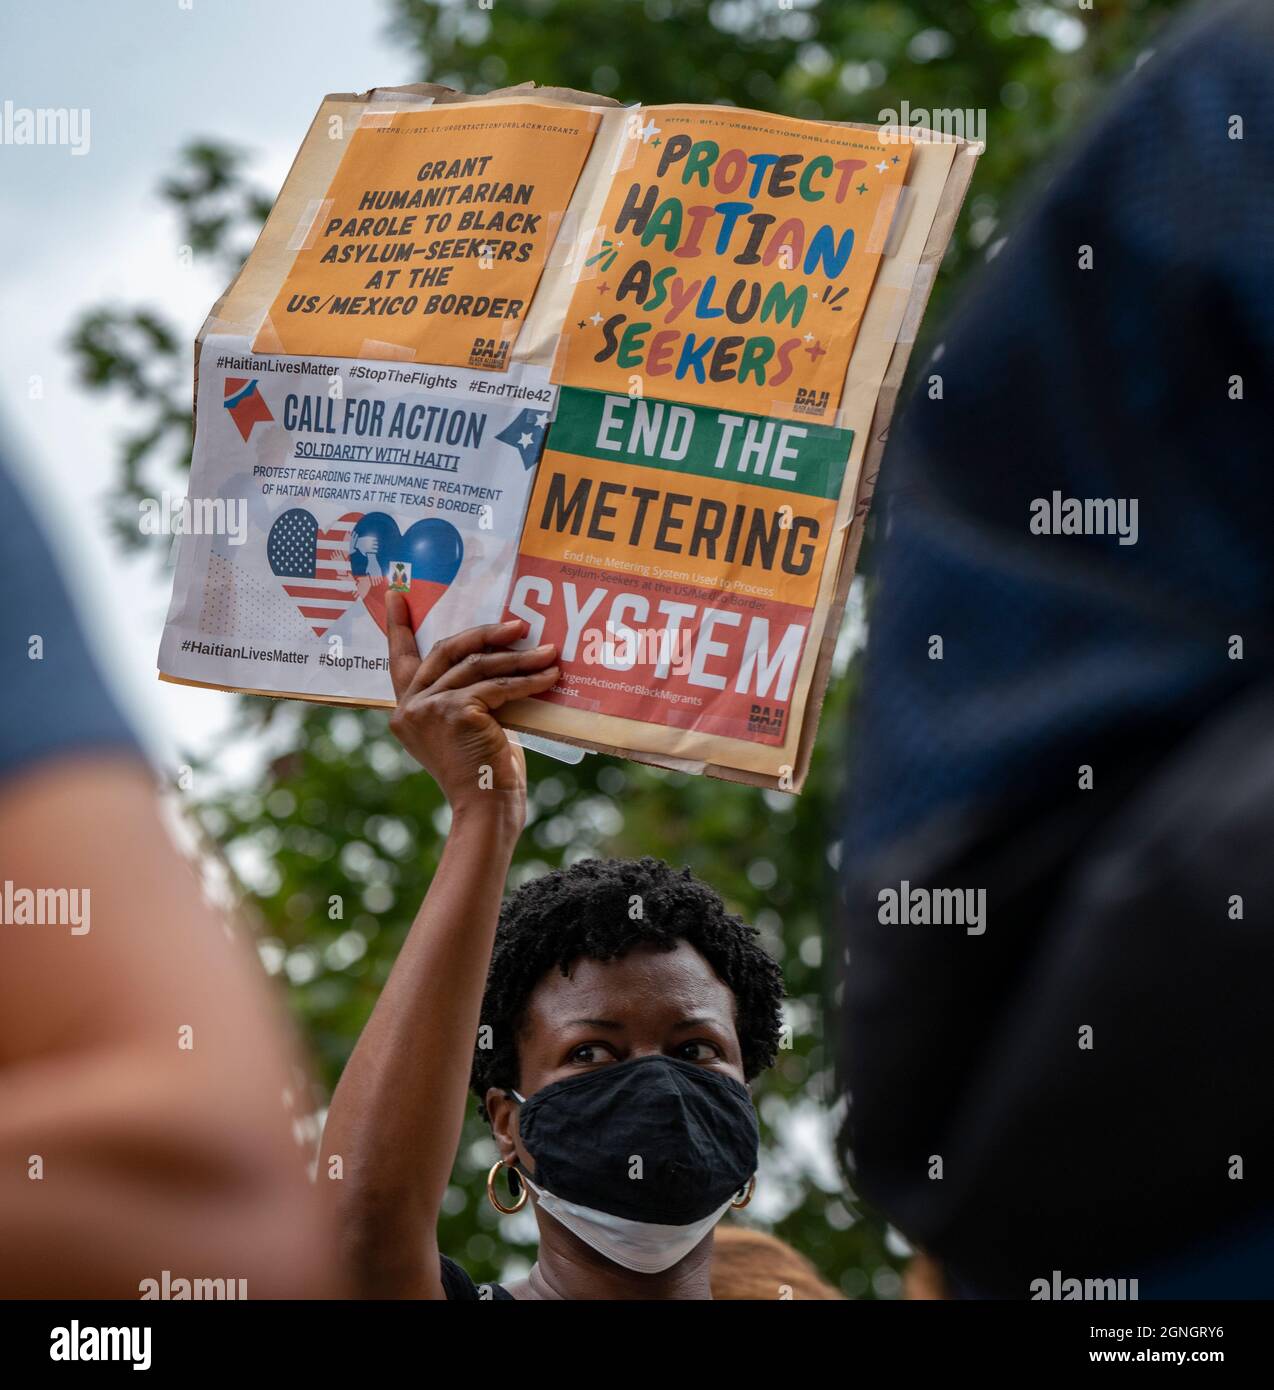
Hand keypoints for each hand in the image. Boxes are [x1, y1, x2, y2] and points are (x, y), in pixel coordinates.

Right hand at [384, 589, 558, 817]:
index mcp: (407, 710)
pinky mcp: (454, 711)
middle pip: (446, 650)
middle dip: (484, 633)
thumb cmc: (485, 774)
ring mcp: (428, 708)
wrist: (486, 810)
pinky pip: (497, 685)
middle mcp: (410, 707)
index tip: (397, 593)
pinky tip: (550, 677)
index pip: (401, 659)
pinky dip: (528, 681)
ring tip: (549, 652)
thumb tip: (498, 659)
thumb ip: (469, 695)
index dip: (399, 626)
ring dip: (519, 658)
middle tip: (518, 624)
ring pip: (478, 666)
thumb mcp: (470, 727)